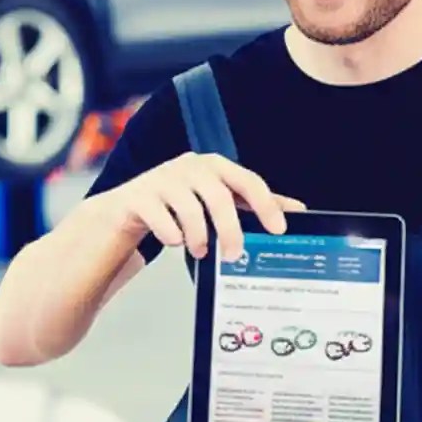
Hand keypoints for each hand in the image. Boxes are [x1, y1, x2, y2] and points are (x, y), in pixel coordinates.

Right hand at [98, 152, 305, 261]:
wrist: (125, 210)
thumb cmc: (177, 206)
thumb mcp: (215, 200)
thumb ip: (250, 203)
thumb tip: (296, 209)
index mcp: (214, 167)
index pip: (247, 180)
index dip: (265, 203)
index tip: (279, 228)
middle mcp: (190, 167)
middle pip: (219, 196)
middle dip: (231, 229)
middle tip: (235, 255)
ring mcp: (162, 179)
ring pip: (190, 209)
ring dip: (199, 237)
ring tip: (200, 251)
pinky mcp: (139, 196)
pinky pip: (161, 218)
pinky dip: (171, 235)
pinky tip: (174, 240)